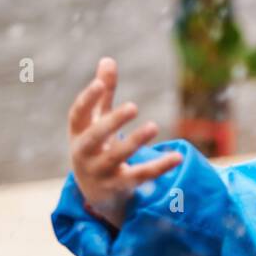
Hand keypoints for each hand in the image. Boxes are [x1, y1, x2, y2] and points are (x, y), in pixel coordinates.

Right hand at [67, 57, 181, 229]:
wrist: (96, 195)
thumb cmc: (97, 148)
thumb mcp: (97, 123)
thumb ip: (103, 94)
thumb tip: (107, 60)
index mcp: (78, 134)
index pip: (78, 115)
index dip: (87, 99)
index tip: (99, 83)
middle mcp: (85, 154)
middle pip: (95, 137)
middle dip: (112, 122)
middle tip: (133, 107)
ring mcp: (101, 172)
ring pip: (116, 157)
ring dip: (134, 142)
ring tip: (153, 126)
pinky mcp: (120, 186)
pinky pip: (140, 176)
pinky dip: (159, 166)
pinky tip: (177, 157)